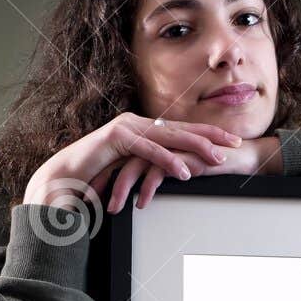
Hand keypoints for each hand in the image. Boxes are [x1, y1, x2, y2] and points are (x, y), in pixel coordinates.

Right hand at [20, 111, 243, 211]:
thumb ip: (147, 168)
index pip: (181, 131)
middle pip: (181, 129)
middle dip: (211, 136)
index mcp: (142, 129)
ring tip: (218, 158)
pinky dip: (167, 161)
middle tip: (236, 143)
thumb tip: (170, 175)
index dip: (208, 135)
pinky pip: (148, 151)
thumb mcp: (128, 171)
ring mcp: (127, 127)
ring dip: (196, 147)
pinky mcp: (117, 138)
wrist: (64, 175)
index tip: (231, 142)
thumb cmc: (94, 177)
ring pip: (169, 137)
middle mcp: (137, 123)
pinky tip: (184, 171)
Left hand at [93, 133, 282, 212]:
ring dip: (120, 190)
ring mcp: (167, 146)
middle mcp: (155, 141)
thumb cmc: (210, 166)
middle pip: (119, 160)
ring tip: (112, 210)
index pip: (119, 158)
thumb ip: (159, 174)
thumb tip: (140, 192)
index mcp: (152, 143)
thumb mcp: (178, 171)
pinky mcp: (179, 155)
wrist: (240, 157)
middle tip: (89, 203)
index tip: (90, 194)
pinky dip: (146, 189)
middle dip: (102, 182)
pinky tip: (140, 205)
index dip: (104, 175)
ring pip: (133, 166)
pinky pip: (156, 172)